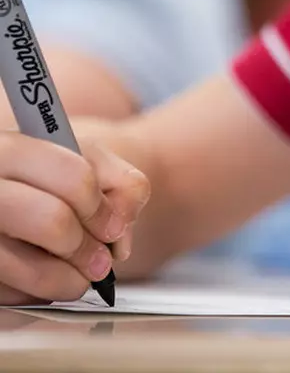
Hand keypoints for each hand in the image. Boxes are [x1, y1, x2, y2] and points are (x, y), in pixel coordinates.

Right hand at [0, 131, 149, 304]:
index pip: (74, 177)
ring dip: (65, 280)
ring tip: (79, 280)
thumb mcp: (86, 160)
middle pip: (52, 221)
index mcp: (10, 150)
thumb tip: (120, 234)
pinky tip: (42, 283)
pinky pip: (7, 294)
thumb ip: (121, 183)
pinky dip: (34, 296)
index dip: (103, 210)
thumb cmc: (53, 176)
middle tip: (101, 264)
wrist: (10, 187)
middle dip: (86, 248)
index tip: (114, 229)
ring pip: (24, 266)